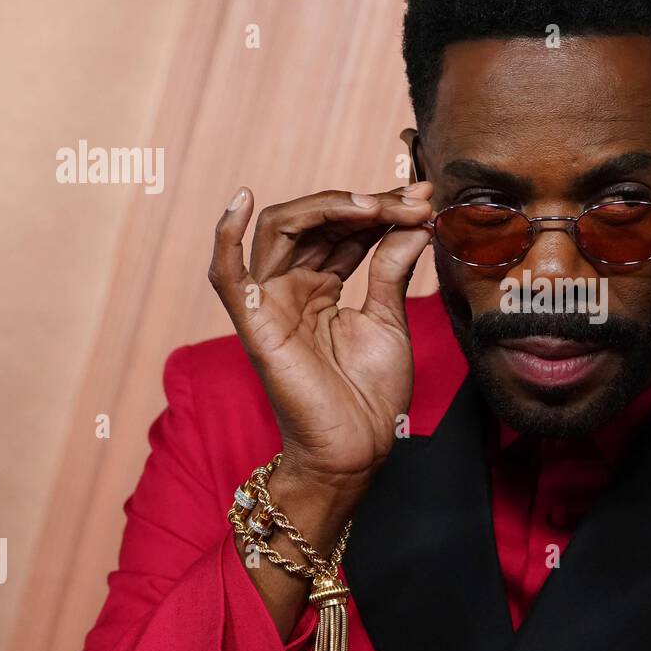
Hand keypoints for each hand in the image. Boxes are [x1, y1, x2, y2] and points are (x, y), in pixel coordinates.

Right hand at [208, 181, 432, 517]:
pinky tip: (240, 200)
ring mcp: (270, 302)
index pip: (343, 228)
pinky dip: (225, 236)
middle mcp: (291, 286)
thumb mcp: (389, 320)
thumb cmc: (369, 396)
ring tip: (375, 205)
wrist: (357, 450)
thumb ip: (393, 267)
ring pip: (281, 229)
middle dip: (367, 204)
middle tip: (413, 201)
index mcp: (321, 285)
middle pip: (316, 221)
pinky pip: (227, 275)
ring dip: (329, 207)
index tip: (424, 200)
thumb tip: (415, 221)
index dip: (382, 208)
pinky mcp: (255, 324)